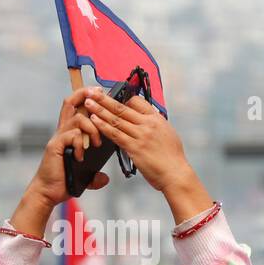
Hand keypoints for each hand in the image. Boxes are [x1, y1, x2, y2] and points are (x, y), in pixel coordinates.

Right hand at [11, 88, 104, 236]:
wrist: (47, 193)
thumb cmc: (63, 182)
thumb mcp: (83, 176)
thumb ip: (94, 176)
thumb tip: (104, 179)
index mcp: (68, 134)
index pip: (73, 107)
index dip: (84, 95)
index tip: (97, 91)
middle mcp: (62, 132)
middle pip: (70, 103)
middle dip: (85, 95)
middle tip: (98, 94)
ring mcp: (58, 138)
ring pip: (78, 119)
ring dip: (92, 128)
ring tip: (96, 143)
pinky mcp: (56, 147)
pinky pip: (72, 136)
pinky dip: (80, 144)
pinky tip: (81, 156)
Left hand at [83, 89, 213, 221]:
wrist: (175, 173)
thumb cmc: (172, 157)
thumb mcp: (168, 134)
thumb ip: (155, 125)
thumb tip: (146, 121)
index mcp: (156, 119)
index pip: (137, 102)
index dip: (123, 98)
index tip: (112, 97)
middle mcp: (147, 124)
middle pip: (122, 107)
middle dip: (105, 99)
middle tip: (92, 91)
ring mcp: (140, 135)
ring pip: (116, 119)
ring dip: (100, 110)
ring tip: (88, 103)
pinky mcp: (134, 148)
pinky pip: (115, 134)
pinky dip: (103, 126)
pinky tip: (94, 120)